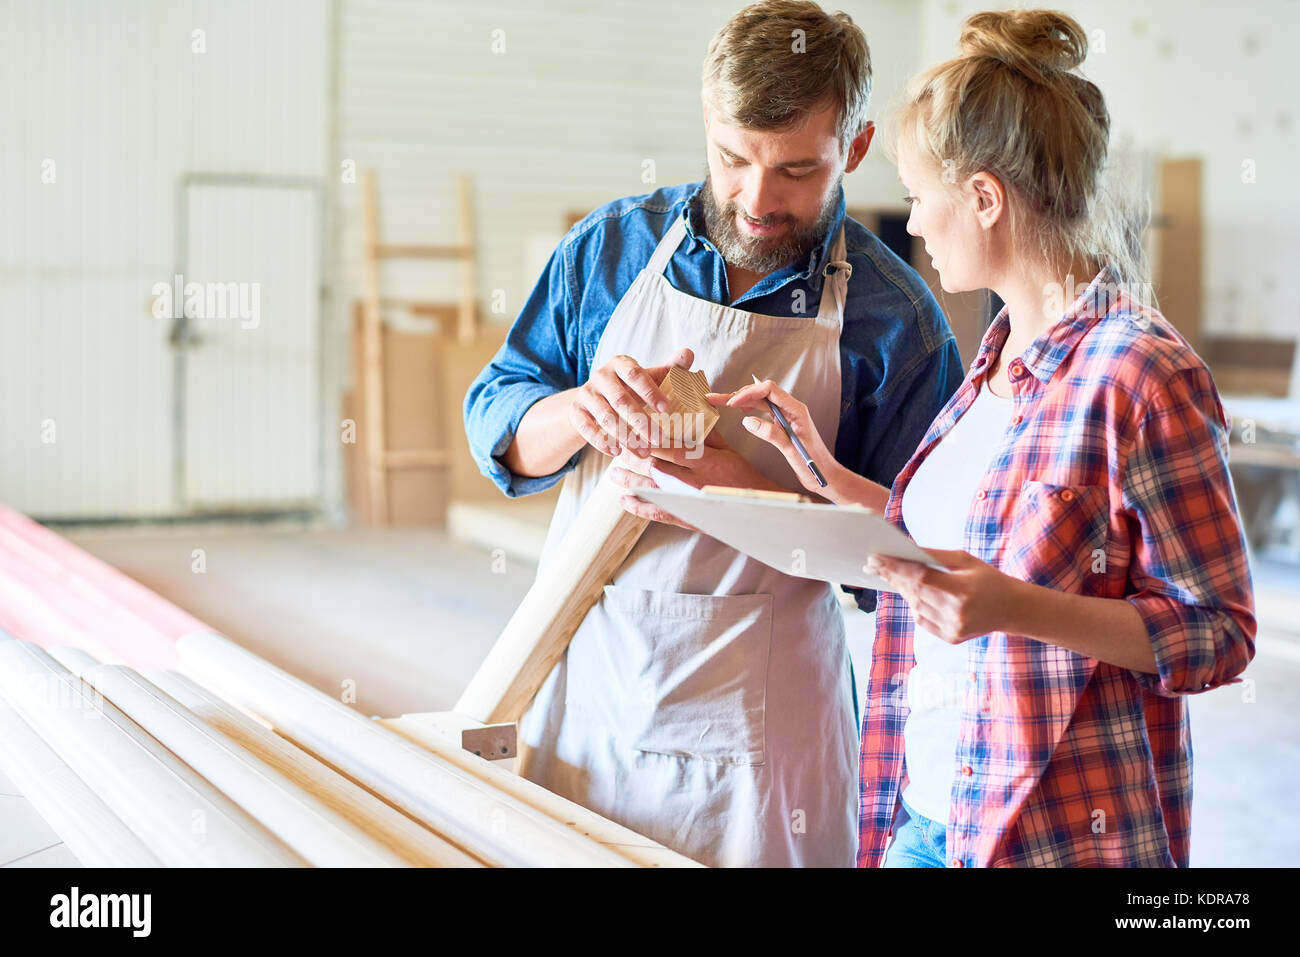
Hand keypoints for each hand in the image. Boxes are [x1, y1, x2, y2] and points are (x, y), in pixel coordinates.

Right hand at [568, 348, 693, 458]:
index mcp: (620, 363)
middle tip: (660, 440)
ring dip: (625, 437)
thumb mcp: (648, 378)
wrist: (596, 398)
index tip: (667, 409)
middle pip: (621, 400)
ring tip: (644, 452)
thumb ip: (669, 369)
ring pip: (605, 417)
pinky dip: (602, 442)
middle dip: (642, 422)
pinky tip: (617, 452)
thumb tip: (688, 354)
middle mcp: (600, 375)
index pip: (635, 375)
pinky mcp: (575, 411)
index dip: (651, 392)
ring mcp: (586, 393)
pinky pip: (587, 428)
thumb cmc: (630, 388)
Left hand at [608, 430, 776, 529]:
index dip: (648, 440)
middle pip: (655, 466)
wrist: (755, 508)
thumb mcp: (727, 450)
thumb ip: (707, 433)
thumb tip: (692, 410)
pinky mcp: (685, 517)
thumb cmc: (741, 475)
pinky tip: (624, 501)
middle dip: (634, 458)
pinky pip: (657, 513)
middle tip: (616, 449)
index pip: (669, 447)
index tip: (632, 431)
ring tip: (613, 474)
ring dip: (630, 481)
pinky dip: (639, 508)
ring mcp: (687, 501)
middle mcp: (692, 481)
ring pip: (652, 489)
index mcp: (703, 461)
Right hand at [707, 379, 841, 496]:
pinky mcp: (783, 424)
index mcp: (796, 410)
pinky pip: (764, 410)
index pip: (769, 390)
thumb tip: (747, 421)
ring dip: (742, 400)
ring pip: (761, 401)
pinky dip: (749, 408)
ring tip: (721, 401)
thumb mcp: (791, 449)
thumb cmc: (812, 464)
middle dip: (740, 394)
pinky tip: (739, 410)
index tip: (732, 404)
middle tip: (716, 398)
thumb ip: (771, 433)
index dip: (748, 393)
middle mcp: (791, 409)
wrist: (825, 475)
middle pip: (762, 393)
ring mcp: (787, 415)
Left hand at [864, 548, 1022, 643]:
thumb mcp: (966, 561)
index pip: (920, 577)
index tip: (876, 557)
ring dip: (901, 590)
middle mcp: (955, 613)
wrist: (1012, 609)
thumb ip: (936, 556)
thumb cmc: (988, 579)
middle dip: (891, 576)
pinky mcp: (950, 638)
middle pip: (914, 592)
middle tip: (873, 564)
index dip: (896, 566)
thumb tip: (906, 551)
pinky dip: (914, 605)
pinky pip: (922, 619)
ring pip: (915, 606)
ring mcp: (952, 628)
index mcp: (961, 590)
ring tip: (888, 575)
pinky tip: (910, 593)